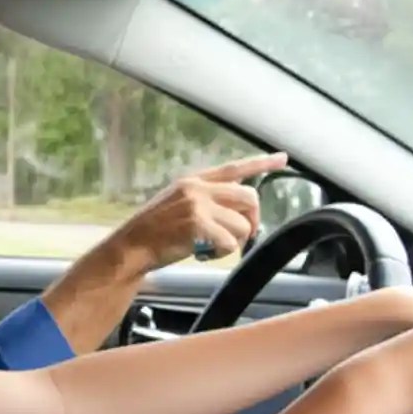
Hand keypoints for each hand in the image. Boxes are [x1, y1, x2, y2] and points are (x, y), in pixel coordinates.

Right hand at [108, 153, 288, 271]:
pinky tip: (204, 254)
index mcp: (193, 181)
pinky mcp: (198, 225)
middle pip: (249, 198)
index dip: (261, 164)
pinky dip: (222, 255)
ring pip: (243, 225)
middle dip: (252, 220)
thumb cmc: (153, 232)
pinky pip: (230, 243)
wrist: (130, 246)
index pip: (234, 168)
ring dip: (235, 242)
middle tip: (241, 236)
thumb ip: (205, 199)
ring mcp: (198, 205)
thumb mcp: (176, 202)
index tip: (282, 158)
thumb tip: (236, 210)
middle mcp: (197, 188)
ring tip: (213, 248)